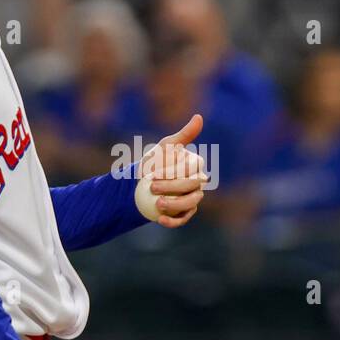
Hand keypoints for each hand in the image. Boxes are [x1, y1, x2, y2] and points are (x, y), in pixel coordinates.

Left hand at [139, 113, 208, 228]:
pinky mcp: (184, 213)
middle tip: (152, 186)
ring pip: (191, 203)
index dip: (177, 170)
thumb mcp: (166, 146)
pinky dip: (173, 222)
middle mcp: (198, 183)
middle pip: (192, 186)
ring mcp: (192, 199)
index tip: (156, 172)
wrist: (139, 185)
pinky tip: (160, 220)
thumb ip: (184, 134)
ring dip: (175, 205)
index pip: (194, 168)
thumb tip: (199, 117)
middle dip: (173, 187)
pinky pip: (183, 219)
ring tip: (158, 204)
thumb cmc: (154, 162)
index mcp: (196, 166)